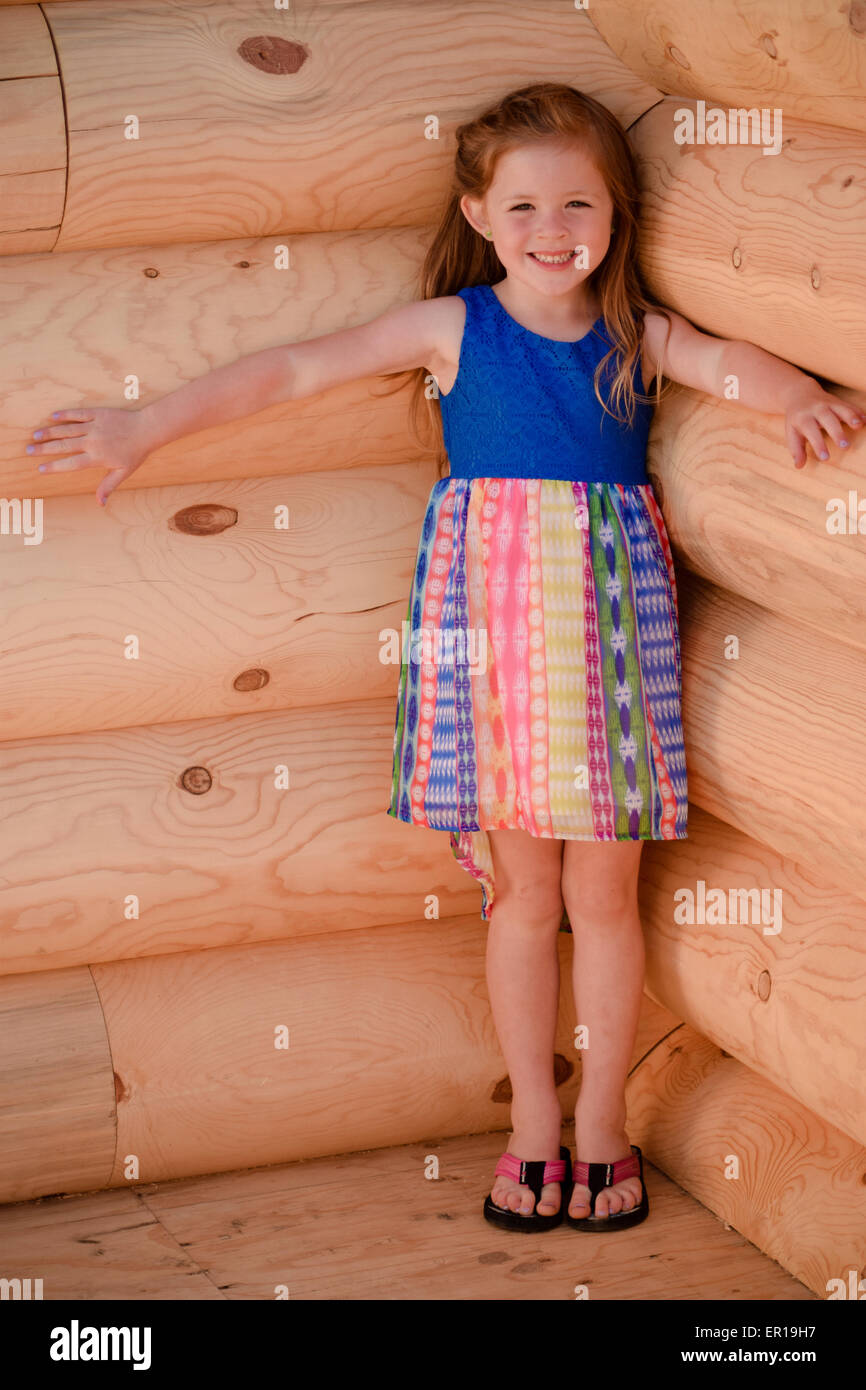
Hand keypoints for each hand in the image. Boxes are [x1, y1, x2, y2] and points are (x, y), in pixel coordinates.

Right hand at [26, 406, 153, 505]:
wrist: (147, 430)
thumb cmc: (136, 453)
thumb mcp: (123, 473)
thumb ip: (108, 486)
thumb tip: (99, 503)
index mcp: (97, 458)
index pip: (70, 464)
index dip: (54, 467)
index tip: (40, 469)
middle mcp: (92, 442)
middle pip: (63, 446)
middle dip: (44, 449)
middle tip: (28, 450)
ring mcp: (94, 427)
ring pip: (67, 429)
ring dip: (50, 432)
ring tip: (35, 435)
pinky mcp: (98, 414)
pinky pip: (79, 414)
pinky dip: (66, 414)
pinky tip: (53, 416)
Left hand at [784, 385, 863, 468]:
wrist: (801, 395)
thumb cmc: (797, 420)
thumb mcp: (792, 433)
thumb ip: (796, 450)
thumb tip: (799, 466)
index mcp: (803, 419)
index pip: (811, 432)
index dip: (818, 445)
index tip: (825, 458)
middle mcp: (817, 410)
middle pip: (828, 420)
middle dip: (837, 433)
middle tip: (845, 446)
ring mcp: (829, 404)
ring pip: (841, 409)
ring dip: (851, 416)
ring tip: (859, 426)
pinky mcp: (839, 402)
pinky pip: (850, 406)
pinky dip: (858, 412)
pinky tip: (865, 420)